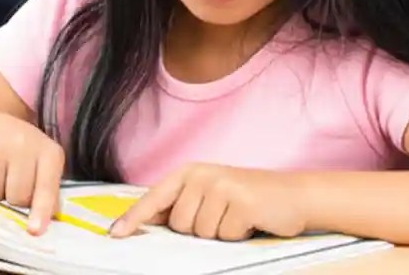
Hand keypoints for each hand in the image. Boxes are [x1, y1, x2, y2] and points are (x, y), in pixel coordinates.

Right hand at [0, 112, 65, 235]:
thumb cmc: (21, 155)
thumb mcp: (42, 168)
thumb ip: (48, 194)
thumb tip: (47, 221)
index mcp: (48, 151)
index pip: (46, 188)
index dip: (40, 210)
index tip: (34, 231)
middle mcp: (23, 142)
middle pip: (16, 198)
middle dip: (11, 198)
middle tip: (9, 181)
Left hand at [110, 164, 308, 240]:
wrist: (293, 194)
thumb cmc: (247, 198)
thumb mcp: (210, 193)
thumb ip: (181, 204)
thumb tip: (148, 221)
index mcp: (190, 172)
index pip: (154, 198)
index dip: (134, 218)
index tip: (115, 234)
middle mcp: (202, 175)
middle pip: (179, 224)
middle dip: (198, 229)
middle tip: (222, 216)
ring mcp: (222, 187)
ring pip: (201, 233)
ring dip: (220, 233)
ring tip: (237, 217)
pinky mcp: (241, 203)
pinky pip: (225, 236)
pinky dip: (237, 235)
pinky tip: (250, 220)